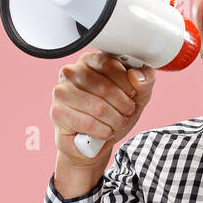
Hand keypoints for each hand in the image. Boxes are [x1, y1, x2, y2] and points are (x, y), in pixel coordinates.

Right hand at [51, 53, 155, 169]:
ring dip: (115, 121)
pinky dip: (103, 131)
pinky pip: (88, 123)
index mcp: (90, 61)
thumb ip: (144, 80)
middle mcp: (71, 72)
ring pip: (98, 107)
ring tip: (116, 124)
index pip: (110, 65)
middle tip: (126, 113)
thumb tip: (138, 76)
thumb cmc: (112, 113)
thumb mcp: (136, 95)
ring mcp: (62, 92)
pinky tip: (105, 132)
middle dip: (123, 106)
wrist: (94, 142)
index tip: (132, 95)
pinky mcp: (58, 113)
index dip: (127, 84)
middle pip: (104, 87)